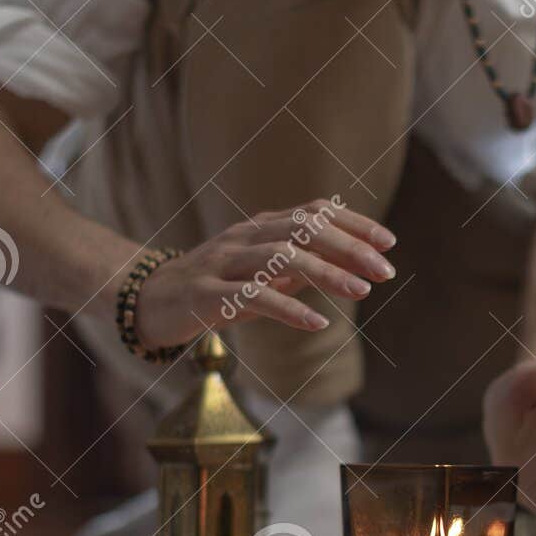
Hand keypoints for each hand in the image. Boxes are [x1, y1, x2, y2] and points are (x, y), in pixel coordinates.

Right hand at [134, 200, 395, 348]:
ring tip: (361, 291)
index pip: (313, 212)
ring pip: (280, 257)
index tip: (389, 242)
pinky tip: (317, 323)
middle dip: (348, 246)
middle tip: (385, 270)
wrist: (146, 300)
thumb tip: (345, 262)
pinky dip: (288, 308)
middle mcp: (243, 237)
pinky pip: (251, 297)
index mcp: (259, 228)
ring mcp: (222, 263)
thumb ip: (298, 265)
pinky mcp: (205, 295)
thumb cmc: (211, 287)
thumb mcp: (260, 273)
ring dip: (326, 273)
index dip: (352, 223)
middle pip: (302, 228)